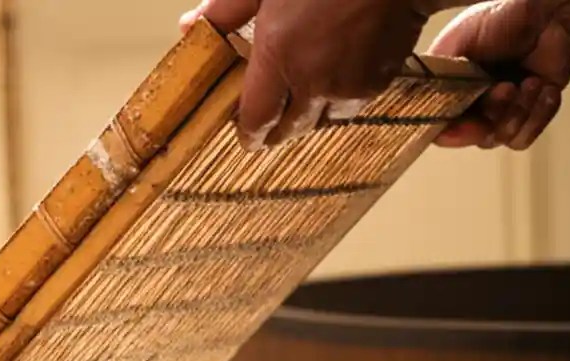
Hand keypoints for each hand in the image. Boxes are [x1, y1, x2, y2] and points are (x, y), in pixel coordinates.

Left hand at [180, 0, 433, 150]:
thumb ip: (226, 9)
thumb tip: (190, 27)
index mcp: (278, 55)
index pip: (256, 119)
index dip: (250, 135)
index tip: (247, 139)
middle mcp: (312, 80)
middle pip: (290, 129)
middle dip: (278, 131)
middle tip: (271, 128)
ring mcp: (348, 85)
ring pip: (325, 118)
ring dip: (313, 114)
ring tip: (306, 99)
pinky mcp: (379, 82)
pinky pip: (355, 103)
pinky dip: (344, 97)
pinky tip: (339, 76)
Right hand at [430, 0, 569, 149]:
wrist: (551, 17)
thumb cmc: (500, 23)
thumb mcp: (454, 47)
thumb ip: (434, 83)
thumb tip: (428, 114)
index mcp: (449, 88)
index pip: (439, 126)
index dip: (452, 132)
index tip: (464, 125)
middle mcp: (473, 103)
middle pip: (473, 137)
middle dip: (492, 116)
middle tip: (505, 88)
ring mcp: (503, 110)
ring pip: (502, 139)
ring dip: (518, 111)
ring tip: (529, 82)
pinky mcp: (532, 112)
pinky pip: (526, 138)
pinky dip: (537, 115)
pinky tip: (542, 87)